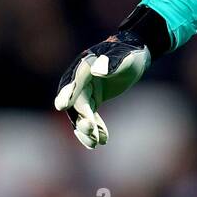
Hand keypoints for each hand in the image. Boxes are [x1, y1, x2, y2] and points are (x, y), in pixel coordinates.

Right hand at [54, 30, 149, 147]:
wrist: (134, 54)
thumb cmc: (129, 53)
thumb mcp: (123, 57)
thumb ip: (111, 63)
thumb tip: (97, 70)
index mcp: (84, 66)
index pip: (74, 82)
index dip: (67, 93)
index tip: (61, 106)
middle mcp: (80, 80)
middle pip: (76, 102)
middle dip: (82, 118)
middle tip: (91, 133)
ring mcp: (84, 90)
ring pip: (81, 113)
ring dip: (87, 128)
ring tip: (96, 143)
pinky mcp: (92, 98)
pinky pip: (90, 116)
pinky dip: (96, 127)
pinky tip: (104, 140)